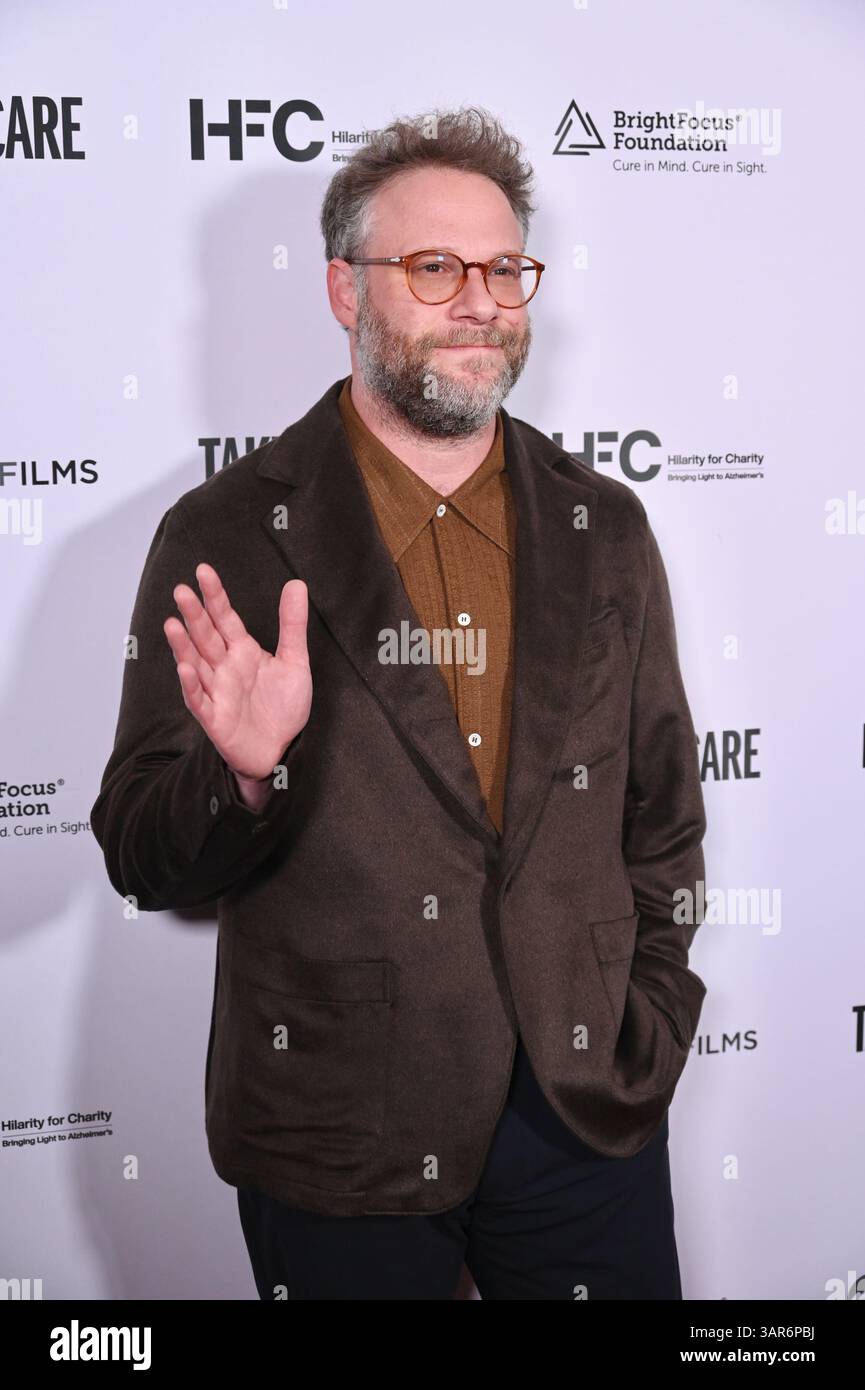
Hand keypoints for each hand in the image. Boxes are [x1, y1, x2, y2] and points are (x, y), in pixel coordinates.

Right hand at [163, 564, 311, 783]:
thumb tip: (296, 584)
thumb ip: (292, 624)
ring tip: (172, 624)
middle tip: (181, 590)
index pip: (224, 618)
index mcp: (242, 651)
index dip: (215, 595)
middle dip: (194, 615)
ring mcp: (217, 692)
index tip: (203, 570)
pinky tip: (186, 668)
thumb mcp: (295, 661)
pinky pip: (200, 701)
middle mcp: (225, 668)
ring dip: (183, 646)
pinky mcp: (215, 718)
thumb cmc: (283, 707)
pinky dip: (192, 685)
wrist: (282, 749)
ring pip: (196, 664)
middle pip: (206, 636)